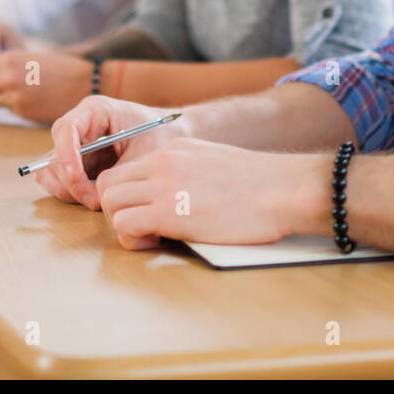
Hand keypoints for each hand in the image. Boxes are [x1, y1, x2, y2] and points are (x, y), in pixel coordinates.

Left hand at [0, 50, 91, 122]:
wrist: (83, 83)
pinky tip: (33, 99)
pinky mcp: (21, 110)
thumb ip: (5, 65)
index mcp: (9, 58)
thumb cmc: (59, 68)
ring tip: (23, 91)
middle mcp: (7, 76)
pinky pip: (10, 108)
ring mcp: (13, 95)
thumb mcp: (28, 58)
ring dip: (2, 97)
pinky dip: (17, 105)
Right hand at [35, 96, 181, 206]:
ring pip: (53, 171)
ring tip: (98, 201)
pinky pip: (62, 181)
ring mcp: (76, 146)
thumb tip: (98, 195)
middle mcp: (80, 126)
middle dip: (71, 181)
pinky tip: (96, 198)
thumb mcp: (145, 153)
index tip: (76, 177)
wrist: (173, 139)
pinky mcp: (78, 163)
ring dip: (71, 190)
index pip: (66, 129)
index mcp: (95, 111)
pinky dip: (74, 194)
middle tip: (95, 200)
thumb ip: (121, 173)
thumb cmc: (161, 137)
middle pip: (54, 154)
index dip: (65, 154)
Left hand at [95, 139, 314, 249]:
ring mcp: (164, 186)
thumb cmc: (262, 187)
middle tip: (142, 227)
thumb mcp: (215, 164)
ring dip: (121, 224)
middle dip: (116, 210)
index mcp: (175, 151)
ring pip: (109, 202)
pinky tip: (155, 243)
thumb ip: (188, 173)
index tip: (146, 212)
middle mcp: (163, 163)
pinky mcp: (169, 212)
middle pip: (109, 184)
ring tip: (149, 237)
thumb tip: (177, 196)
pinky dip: (131, 239)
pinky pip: (123, 224)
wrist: (284, 189)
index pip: (125, 169)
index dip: (127, 195)